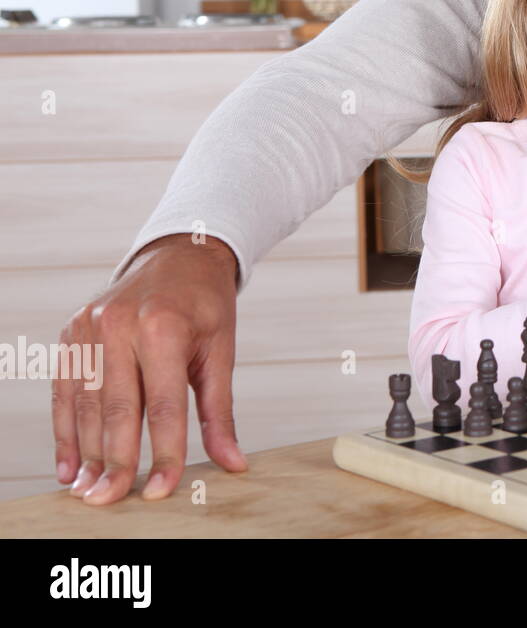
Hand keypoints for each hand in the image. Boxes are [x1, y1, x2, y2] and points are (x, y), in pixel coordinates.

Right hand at [52, 233, 246, 504]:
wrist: (178, 255)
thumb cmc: (205, 306)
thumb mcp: (221, 351)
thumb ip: (219, 410)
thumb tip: (232, 463)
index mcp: (164, 327)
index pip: (163, 405)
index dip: (163, 452)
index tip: (162, 490)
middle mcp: (120, 325)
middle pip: (117, 408)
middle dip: (115, 461)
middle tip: (112, 500)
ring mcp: (89, 327)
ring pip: (86, 404)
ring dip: (86, 452)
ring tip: (91, 491)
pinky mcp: (71, 333)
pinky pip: (65, 390)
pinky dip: (65, 430)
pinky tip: (69, 465)